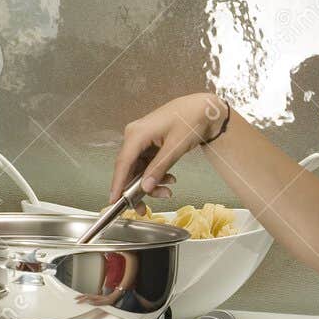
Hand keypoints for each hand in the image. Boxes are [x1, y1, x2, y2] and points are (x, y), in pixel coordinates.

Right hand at [108, 92, 229, 205]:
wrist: (204, 109)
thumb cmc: (191, 119)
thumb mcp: (176, 147)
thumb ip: (159, 168)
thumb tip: (146, 186)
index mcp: (137, 133)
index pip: (123, 163)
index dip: (118, 184)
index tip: (114, 200)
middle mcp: (135, 135)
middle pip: (129, 169)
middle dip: (138, 189)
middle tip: (143, 208)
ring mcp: (142, 140)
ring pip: (139, 169)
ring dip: (151, 183)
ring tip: (167, 191)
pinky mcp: (150, 143)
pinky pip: (147, 164)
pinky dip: (157, 174)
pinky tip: (169, 179)